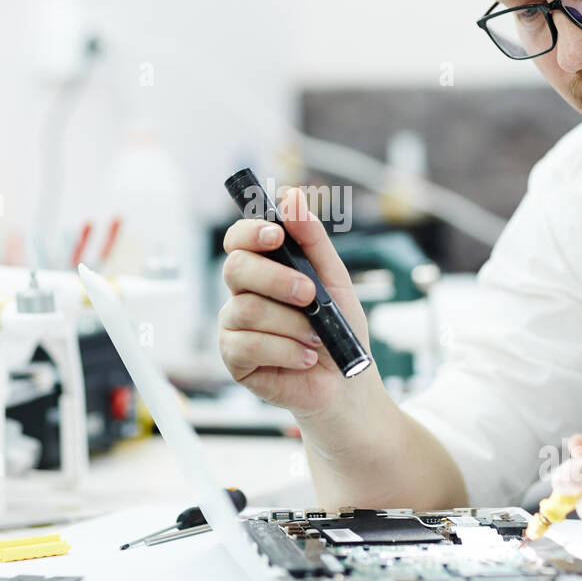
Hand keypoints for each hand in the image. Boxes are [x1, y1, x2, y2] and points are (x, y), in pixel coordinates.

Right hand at [217, 186, 379, 417]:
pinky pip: (248, 346)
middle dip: (276, 279)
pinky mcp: (234, 360)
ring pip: (246, 310)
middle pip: (236, 268)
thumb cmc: (338, 330)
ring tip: (315, 338)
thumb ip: (312, 240)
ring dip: (291, 324)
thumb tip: (291, 197)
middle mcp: (242, 295)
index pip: (238, 239)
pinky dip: (285, 351)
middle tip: (309, 295)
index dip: (250, 231)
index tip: (276, 234)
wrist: (347, 383)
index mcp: (263, 270)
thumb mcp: (335, 280)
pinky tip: (304, 358)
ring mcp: (234, 328)